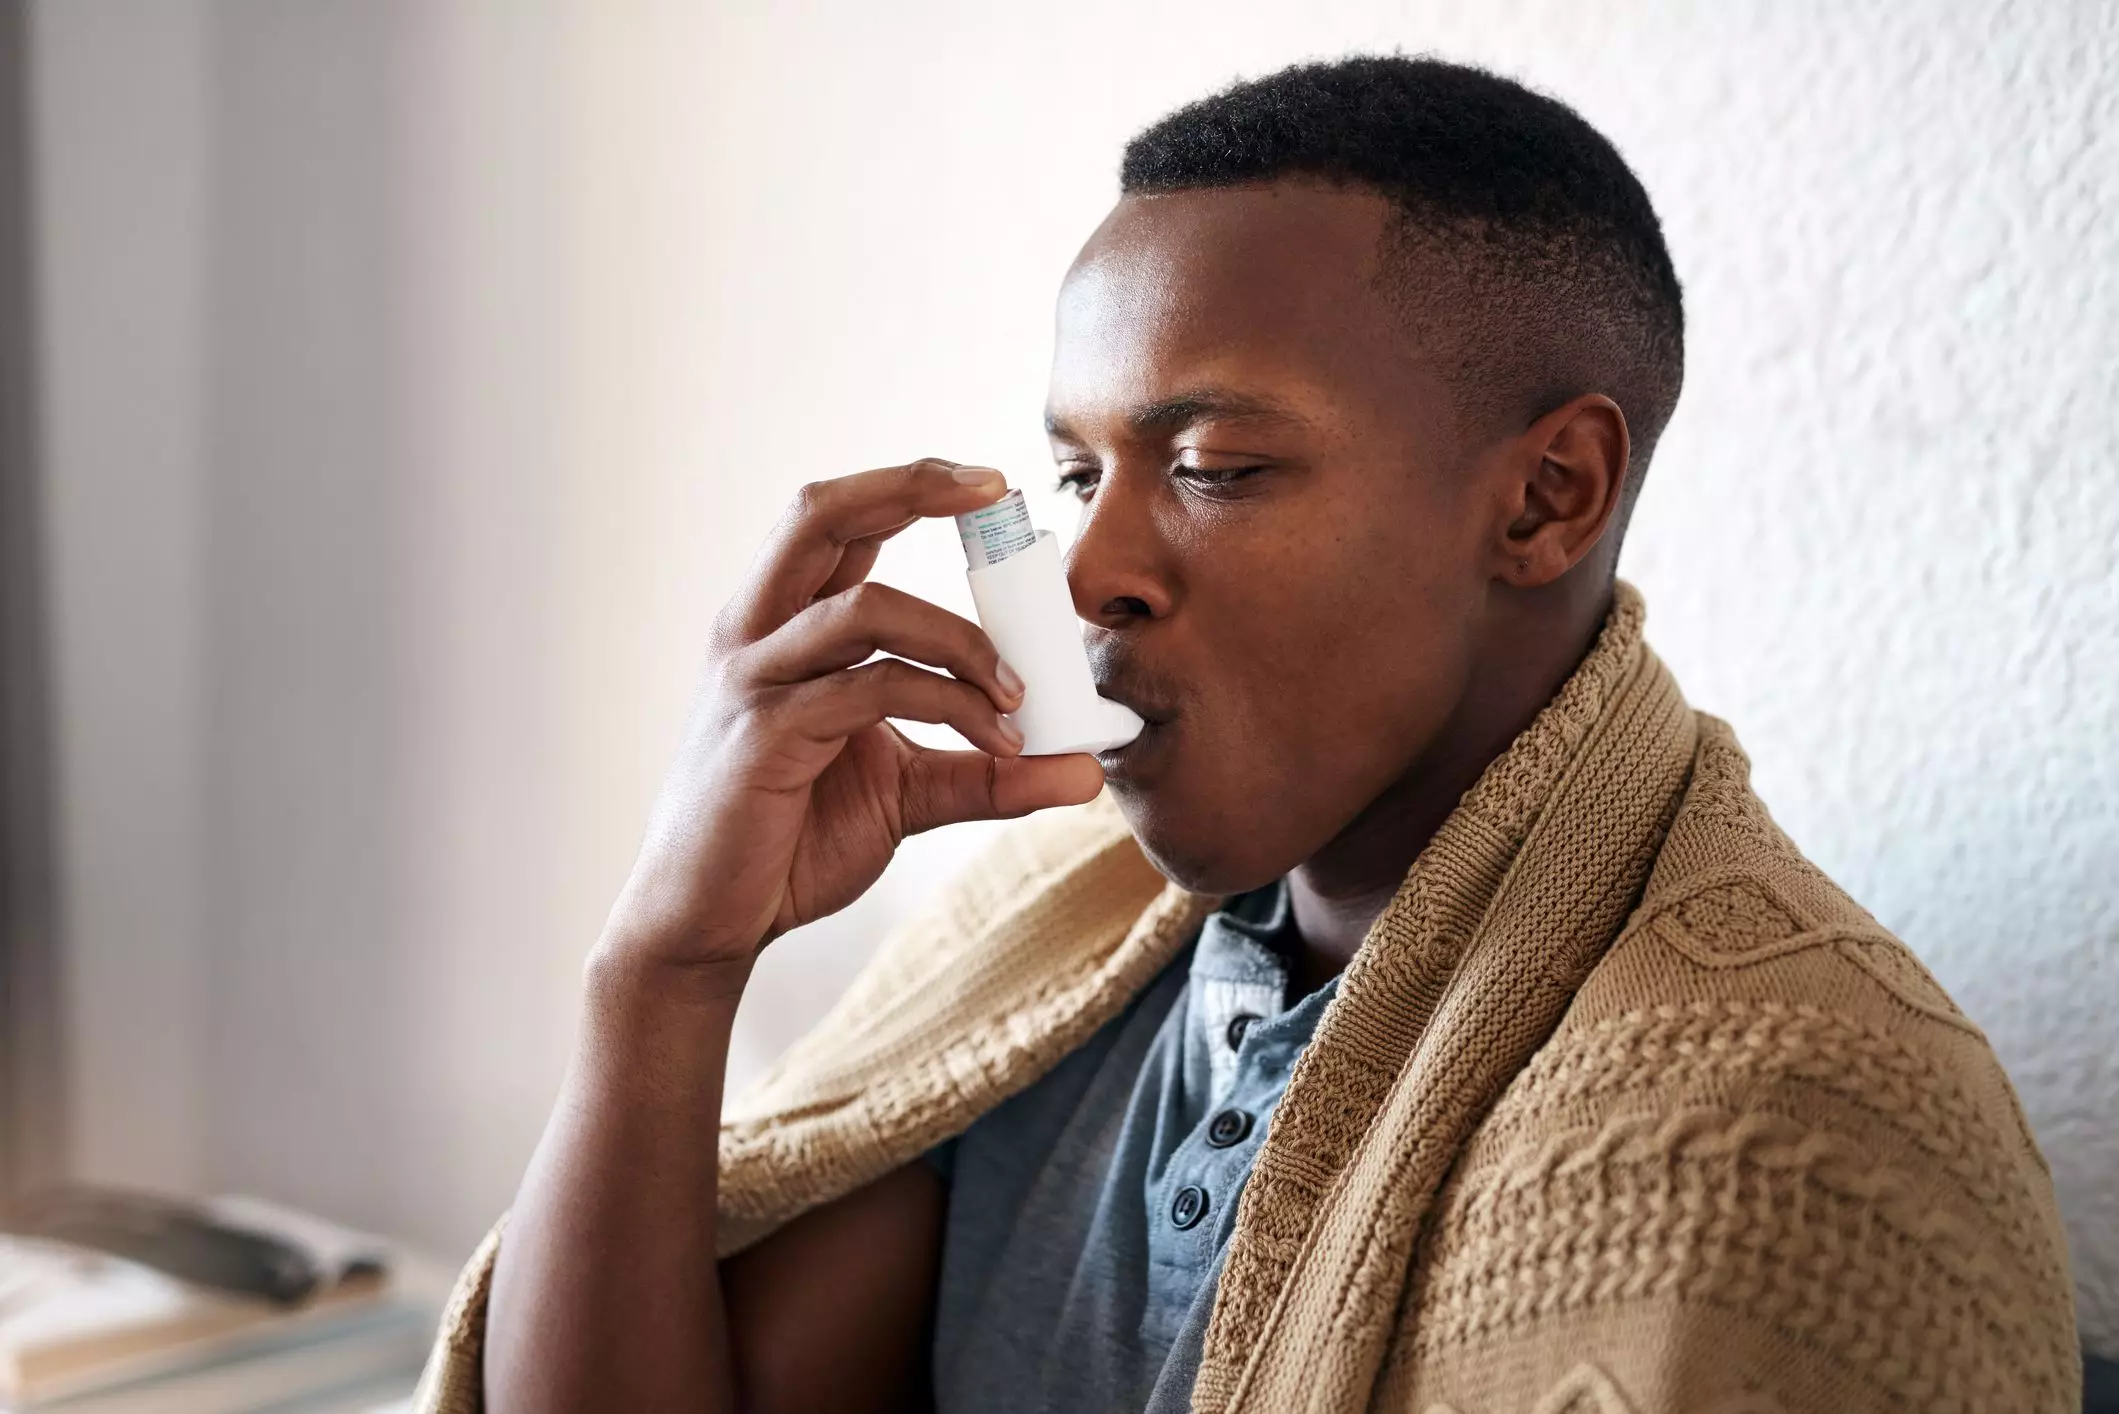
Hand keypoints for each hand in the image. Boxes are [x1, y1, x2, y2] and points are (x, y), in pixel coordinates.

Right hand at [600, 459, 1105, 975]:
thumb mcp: (908, 794)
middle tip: (996, 492)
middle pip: (821, 513)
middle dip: (911, 485)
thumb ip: (987, 771)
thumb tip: (1085, 768)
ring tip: (1023, 696)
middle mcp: (757, 632)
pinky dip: (949, 701)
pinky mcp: (764, 734)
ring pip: (864, 605)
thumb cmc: (791, 843)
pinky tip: (998, 740)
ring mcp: (754, 679)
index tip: (993, 485)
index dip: (910, 486)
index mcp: (783, 626)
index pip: (840, 522)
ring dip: (962, 640)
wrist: (709, 923)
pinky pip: (871, 687)